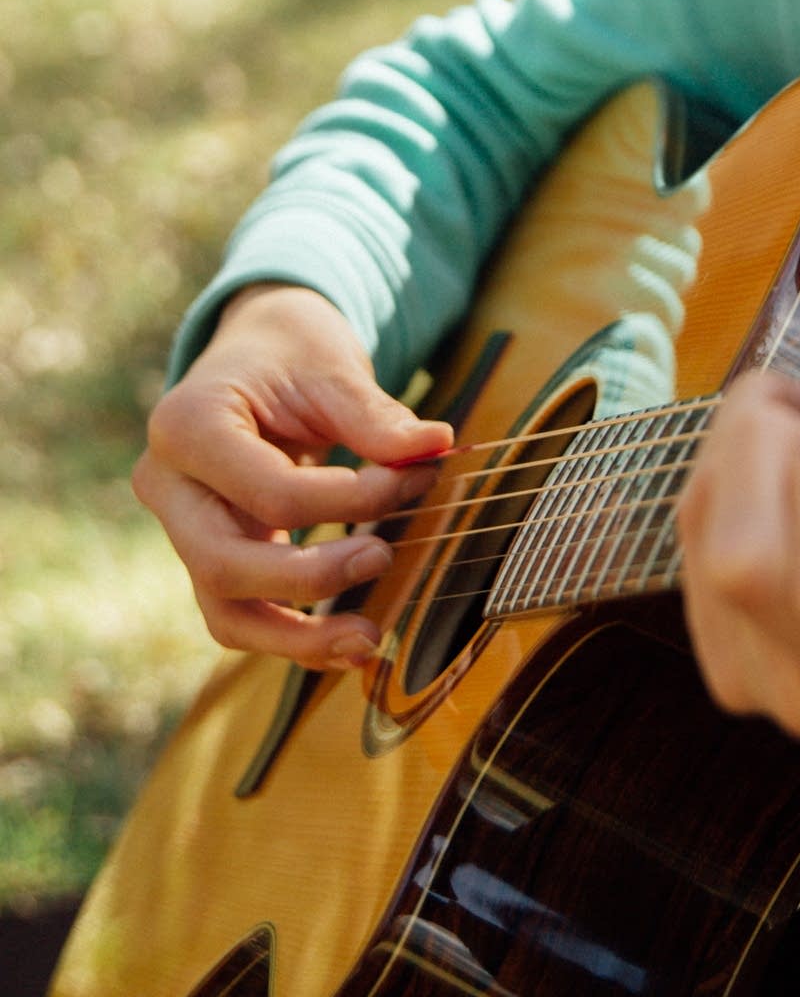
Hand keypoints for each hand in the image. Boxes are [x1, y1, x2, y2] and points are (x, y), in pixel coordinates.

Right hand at [132, 284, 450, 668]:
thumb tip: (434, 446)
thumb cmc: (289, 352)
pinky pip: (242, 614)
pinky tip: (349, 645)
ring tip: (369, 642)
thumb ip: (374, 416)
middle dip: (313, 576)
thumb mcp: (330, 366)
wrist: (258, 351)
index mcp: (186, 425)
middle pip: (225, 565)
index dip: (350, 500)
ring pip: (224, 612)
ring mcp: (181, 529)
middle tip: (385, 556)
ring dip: (298, 638)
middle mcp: (167, 485)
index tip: (413, 477)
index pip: (270, 492)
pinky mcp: (211, 555)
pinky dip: (294, 637)